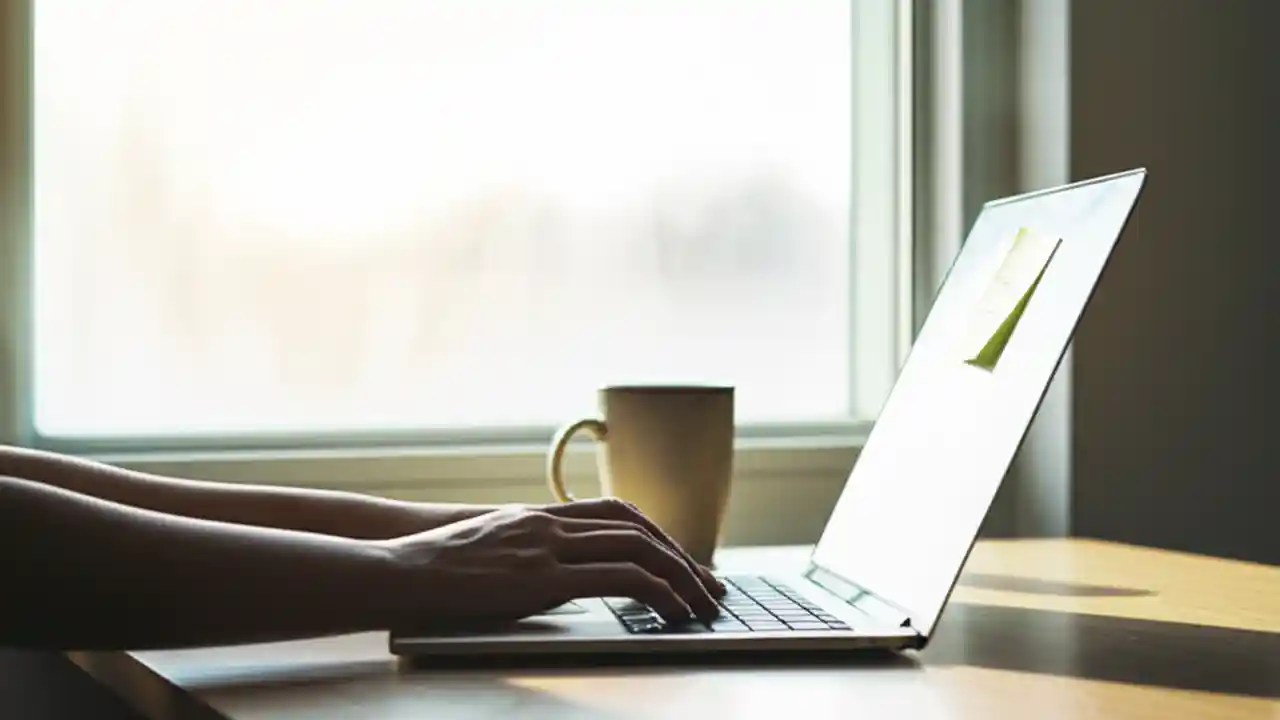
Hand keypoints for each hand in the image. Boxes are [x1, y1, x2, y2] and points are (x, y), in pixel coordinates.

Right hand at [377, 499, 722, 627]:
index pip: (617, 513)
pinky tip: (672, 609)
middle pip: (637, 528)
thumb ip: (534, 557)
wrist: (398, 569)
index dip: (657, 534)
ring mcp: (547, 547)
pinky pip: (618, 578)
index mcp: (540, 517)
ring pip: (637, 548)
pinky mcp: (542, 578)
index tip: (681, 560)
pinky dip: (657, 590)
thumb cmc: (436, 569)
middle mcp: (550, 524)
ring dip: (680, 574)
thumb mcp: (493, 553)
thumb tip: (566, 580)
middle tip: (710, 585)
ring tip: (702, 603)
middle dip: (681, 556)